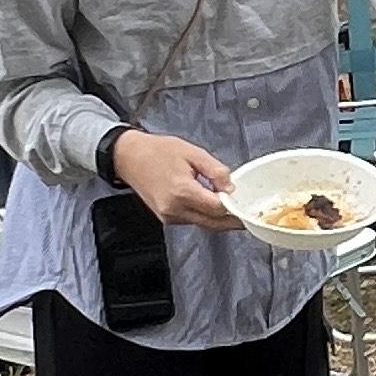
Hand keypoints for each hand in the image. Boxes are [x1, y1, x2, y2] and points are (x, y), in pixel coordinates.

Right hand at [112, 127, 240, 228]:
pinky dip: (204, 216)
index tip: (243, 202)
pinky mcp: (166, 218)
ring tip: (230, 207)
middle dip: (231, 220)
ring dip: (218, 218)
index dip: (233, 205)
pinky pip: (192, 221)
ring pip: (203, 224)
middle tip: (246, 215)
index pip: (217, 208)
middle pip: (212, 222)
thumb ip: (215, 170)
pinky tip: (211, 205)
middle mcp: (174, 208)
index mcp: (182, 191)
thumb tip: (230, 186)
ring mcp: (169, 216)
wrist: (130, 157)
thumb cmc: (157, 151)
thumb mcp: (192, 152)